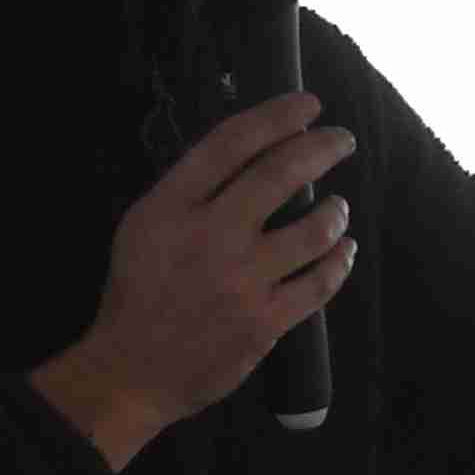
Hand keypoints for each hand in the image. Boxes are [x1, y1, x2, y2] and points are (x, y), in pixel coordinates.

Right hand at [29, 94, 357, 469]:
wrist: (130, 370)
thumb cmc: (138, 293)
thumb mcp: (144, 226)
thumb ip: (189, 191)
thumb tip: (251, 152)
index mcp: (172, 206)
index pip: (232, 142)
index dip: (277, 115)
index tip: (308, 105)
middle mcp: (209, 235)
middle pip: (281, 173)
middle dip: (323, 147)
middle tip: (342, 140)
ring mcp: (241, 281)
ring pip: (313, 229)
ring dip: (335, 210)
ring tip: (338, 207)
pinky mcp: (264, 322)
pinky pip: (319, 283)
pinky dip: (339, 261)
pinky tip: (343, 250)